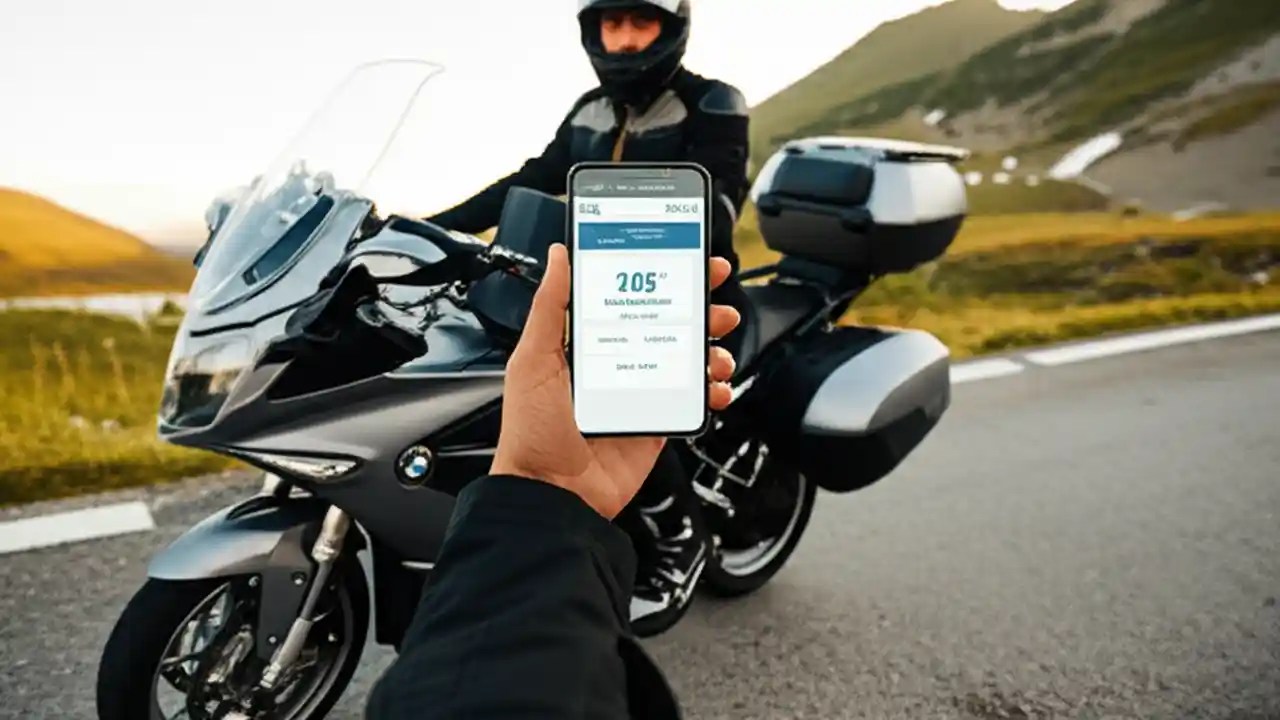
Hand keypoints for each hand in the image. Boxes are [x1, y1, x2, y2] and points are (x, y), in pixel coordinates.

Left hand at [490, 243, 740, 518]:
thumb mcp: (533, 359)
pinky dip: (712, 393)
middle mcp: (617, 365)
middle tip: (716, 305)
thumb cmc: (531, 432)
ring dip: (711, 350)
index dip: (660, 278)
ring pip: (688, 361)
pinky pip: (692, 402)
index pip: (630, 298)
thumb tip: (558, 256)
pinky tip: (715, 388)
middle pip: (668, 326)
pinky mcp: (656, 425)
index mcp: (587, 343)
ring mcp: (640, 395)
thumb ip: (549, 306)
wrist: (551, 493)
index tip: (687, 259)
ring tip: (717, 352)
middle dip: (699, 310)